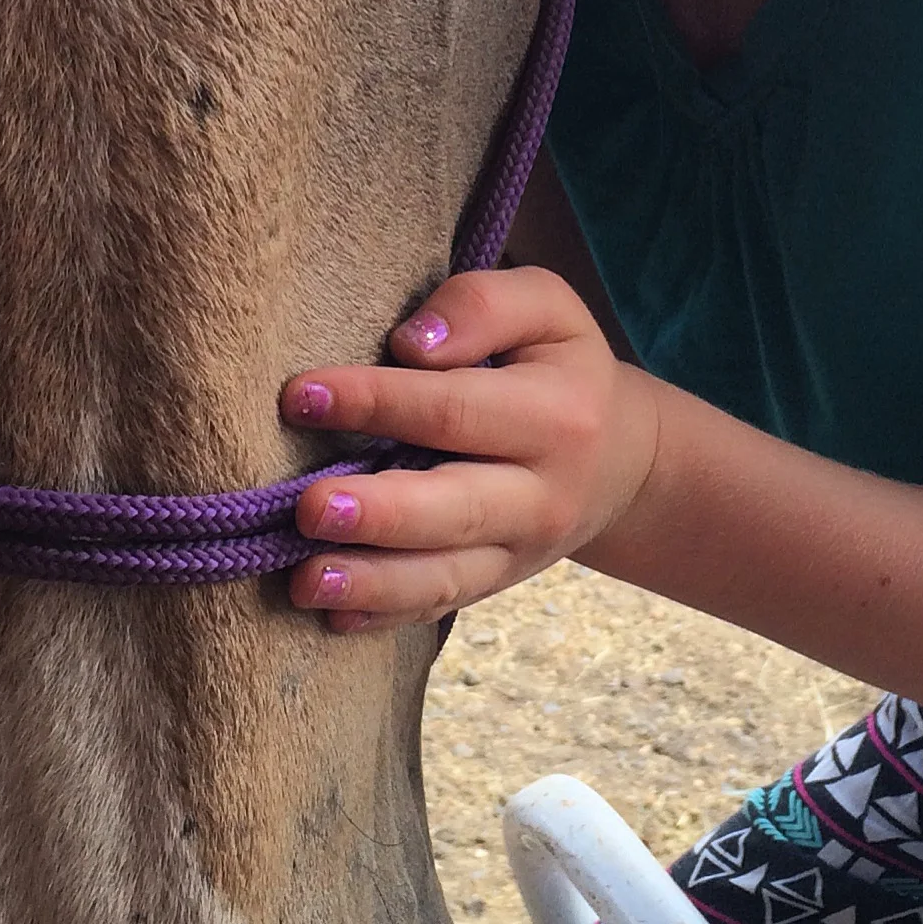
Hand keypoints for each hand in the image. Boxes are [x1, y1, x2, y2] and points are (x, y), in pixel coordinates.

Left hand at [279, 268, 661, 630]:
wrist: (621, 460)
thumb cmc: (560, 368)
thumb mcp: (547, 309)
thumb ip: (484, 306)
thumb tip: (412, 344)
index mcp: (555, 414)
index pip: (454, 408)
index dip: (377, 401)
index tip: (300, 396)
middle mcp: (541, 493)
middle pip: (454, 505)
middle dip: (380, 512)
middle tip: (311, 509)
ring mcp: (518, 549)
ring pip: (445, 574)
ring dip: (372, 582)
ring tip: (306, 580)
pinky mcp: (494, 582)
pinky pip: (440, 605)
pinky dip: (387, 615)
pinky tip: (333, 617)